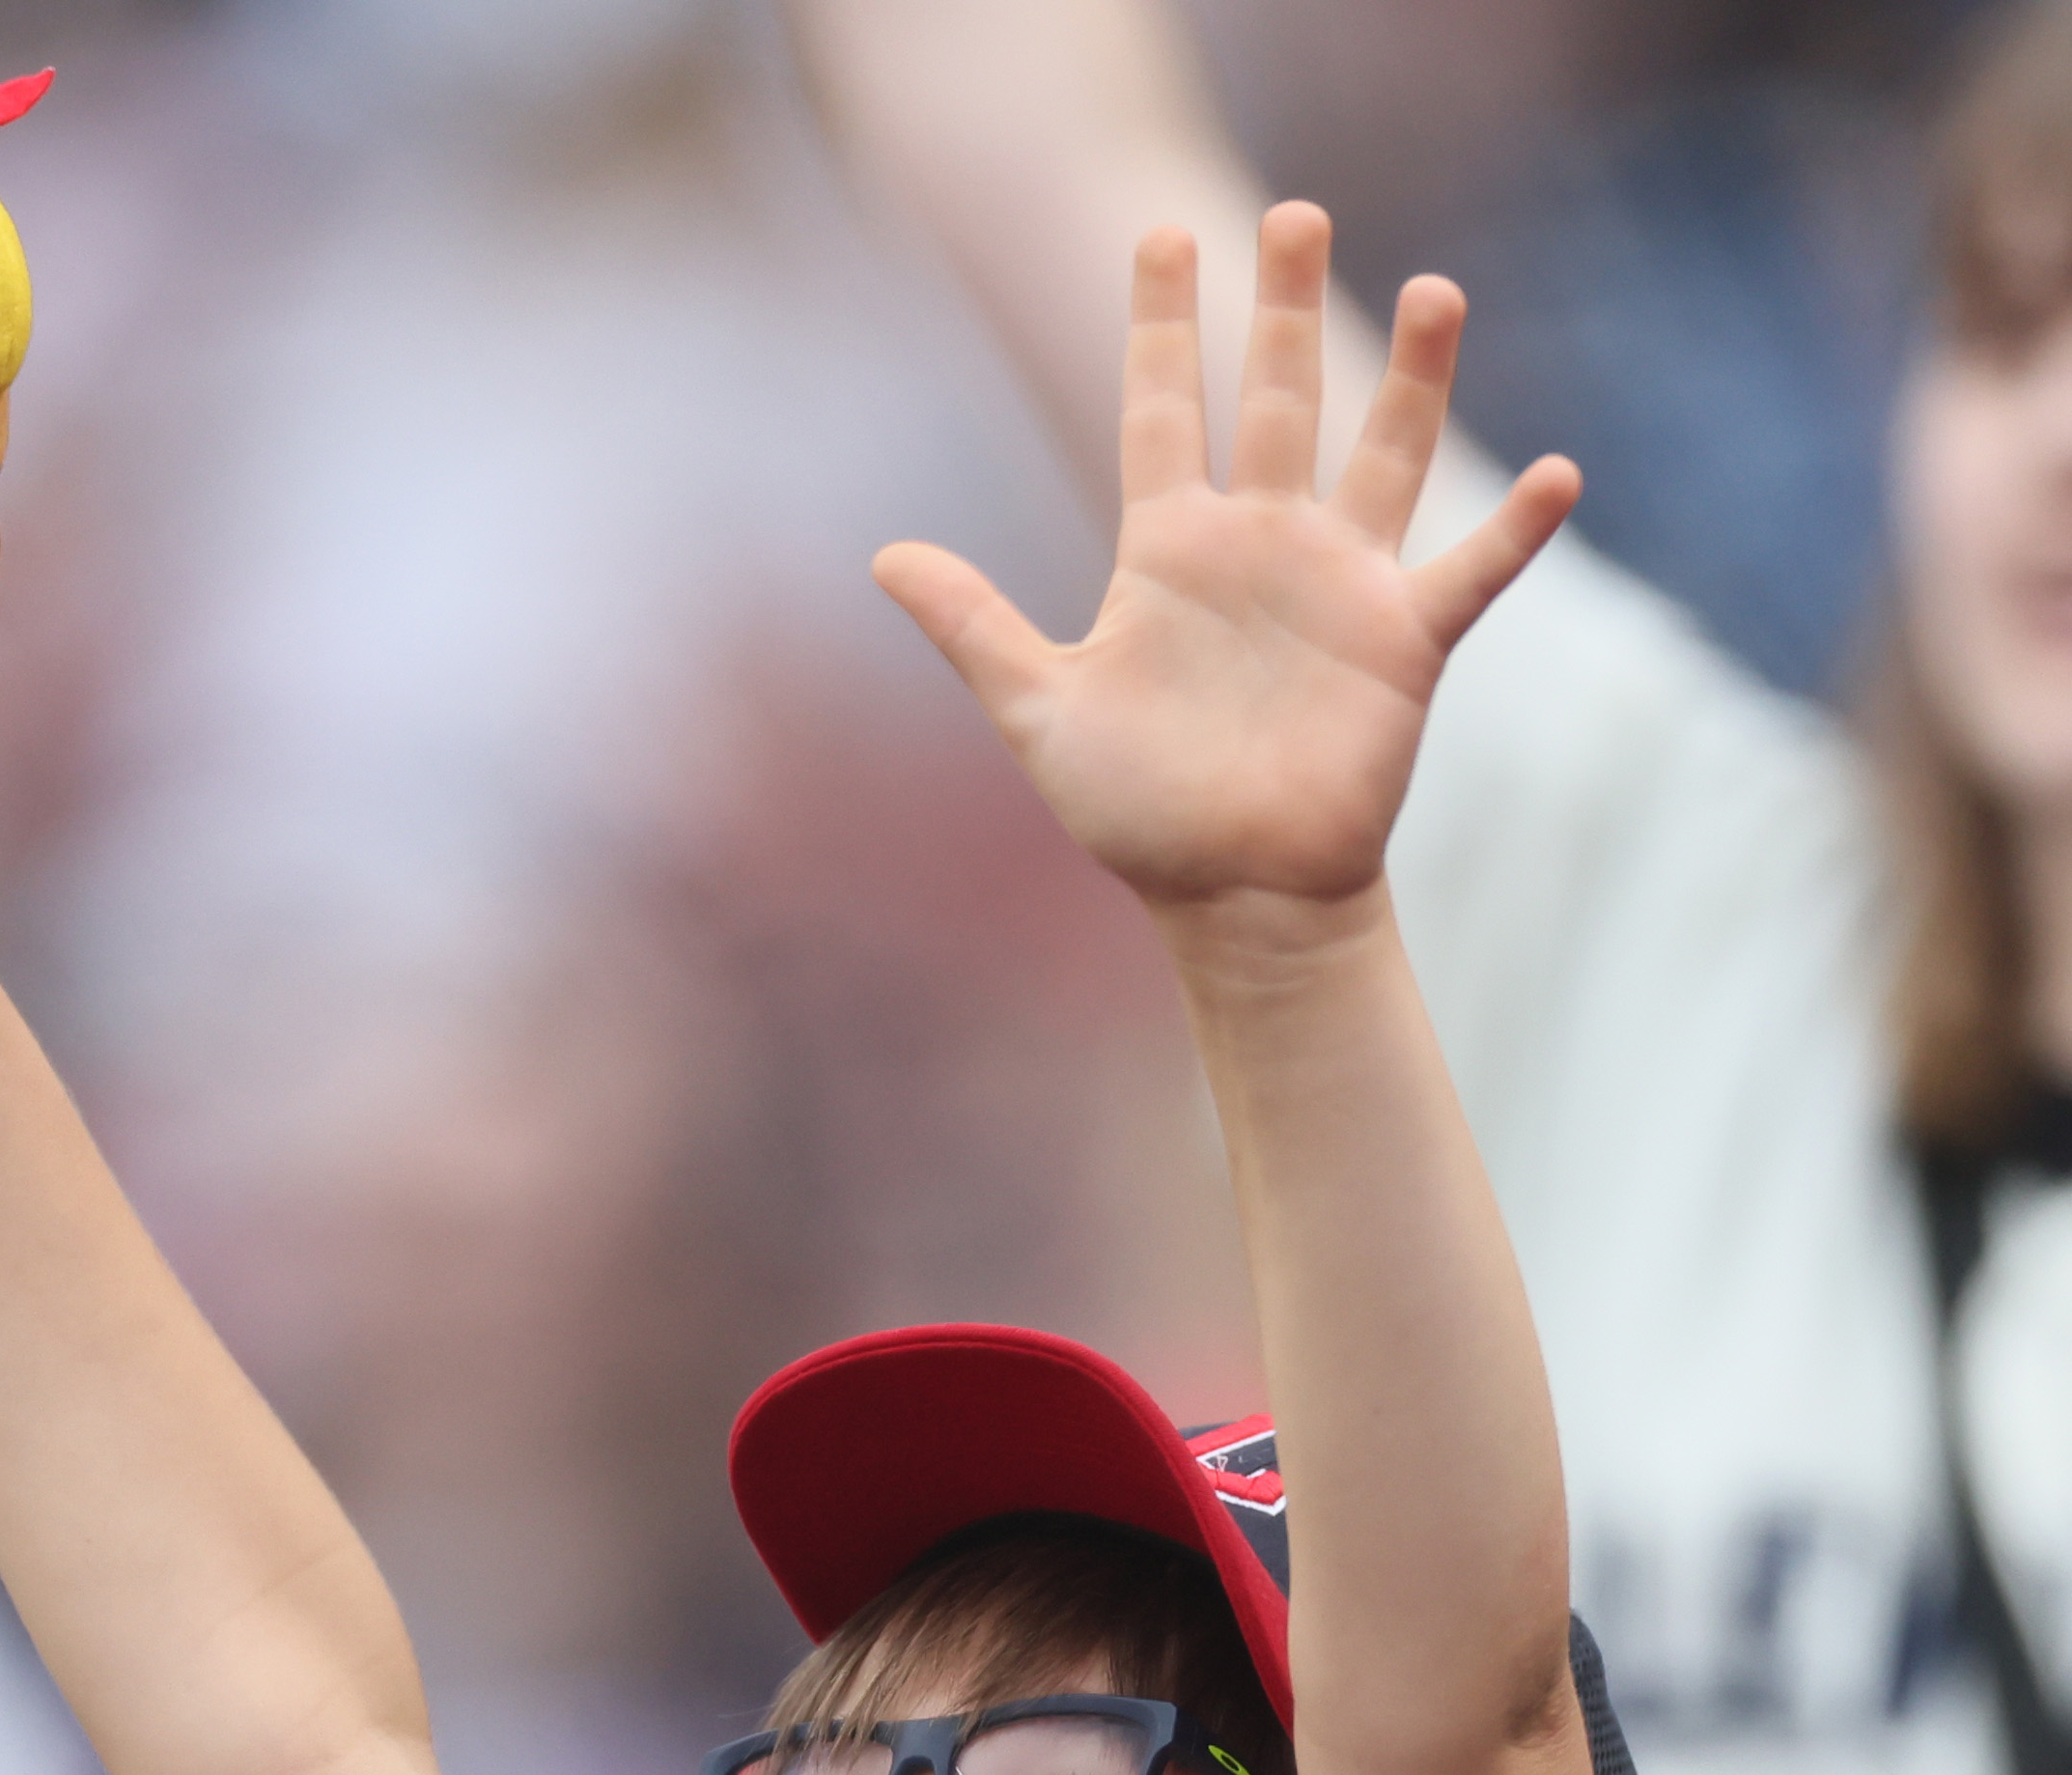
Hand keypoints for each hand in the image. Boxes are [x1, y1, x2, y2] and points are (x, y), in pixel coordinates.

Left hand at [875, 204, 1576, 927]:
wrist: (1232, 897)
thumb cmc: (1138, 815)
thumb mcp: (1039, 714)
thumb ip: (975, 628)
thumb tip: (883, 557)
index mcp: (1171, 550)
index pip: (1163, 409)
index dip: (1164, 323)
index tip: (1165, 231)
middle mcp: (1260, 546)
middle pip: (1276, 398)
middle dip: (1285, 307)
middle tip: (1293, 211)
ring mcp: (1338, 585)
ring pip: (1381, 455)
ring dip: (1412, 378)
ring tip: (1436, 289)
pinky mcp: (1402, 642)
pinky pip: (1470, 572)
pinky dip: (1515, 529)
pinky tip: (1557, 472)